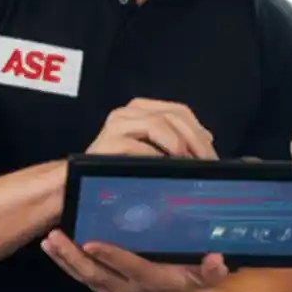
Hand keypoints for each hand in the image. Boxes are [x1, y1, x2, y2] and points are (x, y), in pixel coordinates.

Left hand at [41, 229, 228, 291]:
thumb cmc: (194, 288)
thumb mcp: (208, 279)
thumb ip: (212, 271)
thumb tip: (217, 260)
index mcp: (153, 280)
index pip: (129, 267)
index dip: (111, 256)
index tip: (91, 243)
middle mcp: (130, 288)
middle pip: (97, 274)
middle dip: (74, 257)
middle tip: (55, 238)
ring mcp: (117, 290)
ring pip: (86, 277)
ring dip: (65, 260)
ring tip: (48, 242)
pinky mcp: (110, 289)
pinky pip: (86, 278)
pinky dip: (68, 265)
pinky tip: (55, 250)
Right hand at [87, 98, 216, 158]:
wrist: (80, 182)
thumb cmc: (118, 169)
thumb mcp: (151, 151)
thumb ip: (174, 141)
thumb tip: (207, 140)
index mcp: (140, 110)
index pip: (179, 111)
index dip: (198, 131)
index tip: (211, 154)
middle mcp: (127, 112)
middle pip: (172, 116)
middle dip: (194, 139)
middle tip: (206, 162)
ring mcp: (116, 125)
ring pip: (158, 124)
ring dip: (178, 144)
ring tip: (187, 163)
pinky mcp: (108, 142)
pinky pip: (139, 145)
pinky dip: (156, 157)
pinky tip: (165, 169)